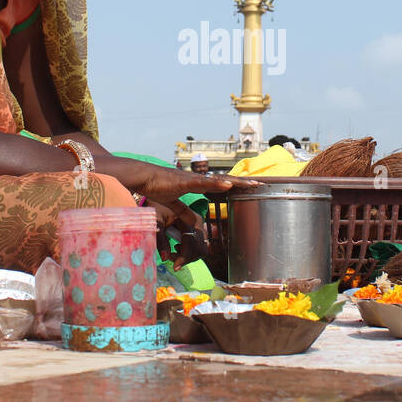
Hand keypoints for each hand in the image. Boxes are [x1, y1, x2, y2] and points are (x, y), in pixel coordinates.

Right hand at [108, 159, 256, 255]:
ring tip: (252, 183)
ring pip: (218, 180)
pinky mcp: (183, 180)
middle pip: (224, 181)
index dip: (234, 186)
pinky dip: (216, 183)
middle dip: (242, 183)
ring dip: (236, 182)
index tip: (249, 187)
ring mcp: (191, 178)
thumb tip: (193, 224)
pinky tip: (228, 183)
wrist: (140, 178)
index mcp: (196, 185)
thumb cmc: (155, 187)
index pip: (219, 185)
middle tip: (260, 184)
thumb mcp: (173, 204)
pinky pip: (203, 182)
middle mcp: (196, 179)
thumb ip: (183, 212)